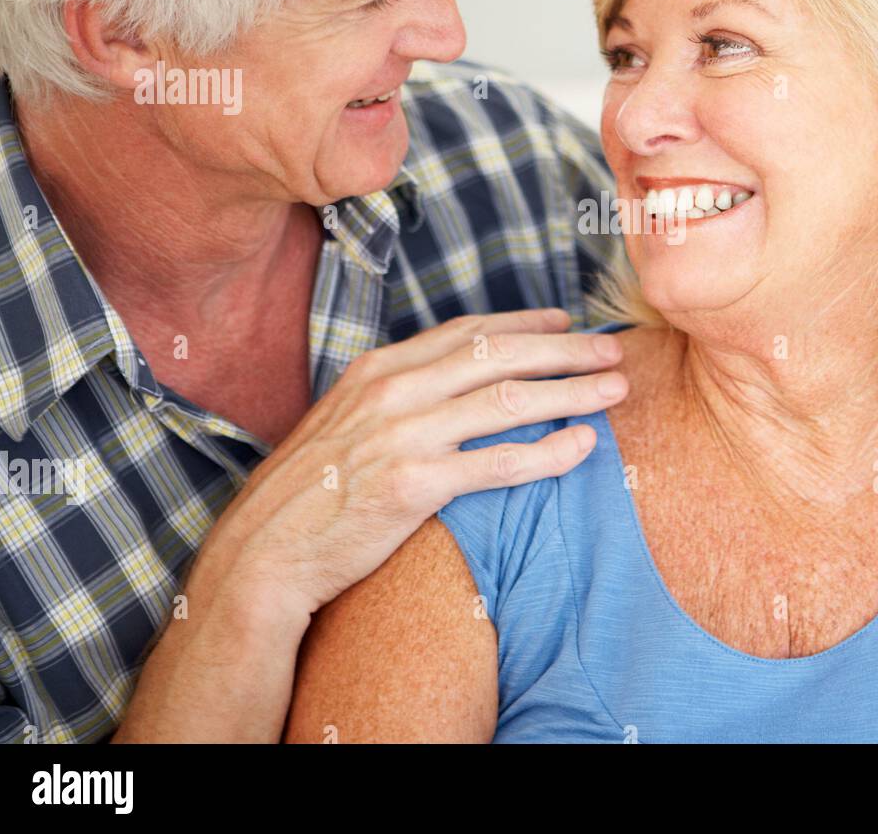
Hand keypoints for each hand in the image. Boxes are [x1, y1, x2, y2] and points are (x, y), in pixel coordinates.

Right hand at [198, 306, 626, 617]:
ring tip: (616, 391)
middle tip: (613, 350)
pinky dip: (548, 452)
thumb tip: (451, 386)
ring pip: (509, 400)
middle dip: (566, 349)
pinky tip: (583, 447)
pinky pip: (499, 463)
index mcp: (378, 368)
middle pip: (500, 355)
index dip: (526, 323)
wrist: (261, 554)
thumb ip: (397, 395)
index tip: (567, 322)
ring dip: (571, 392)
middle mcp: (393, 390)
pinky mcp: (413, 486)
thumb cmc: (308, 493)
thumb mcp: (345, 420)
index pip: (469, 331)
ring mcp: (403, 435)